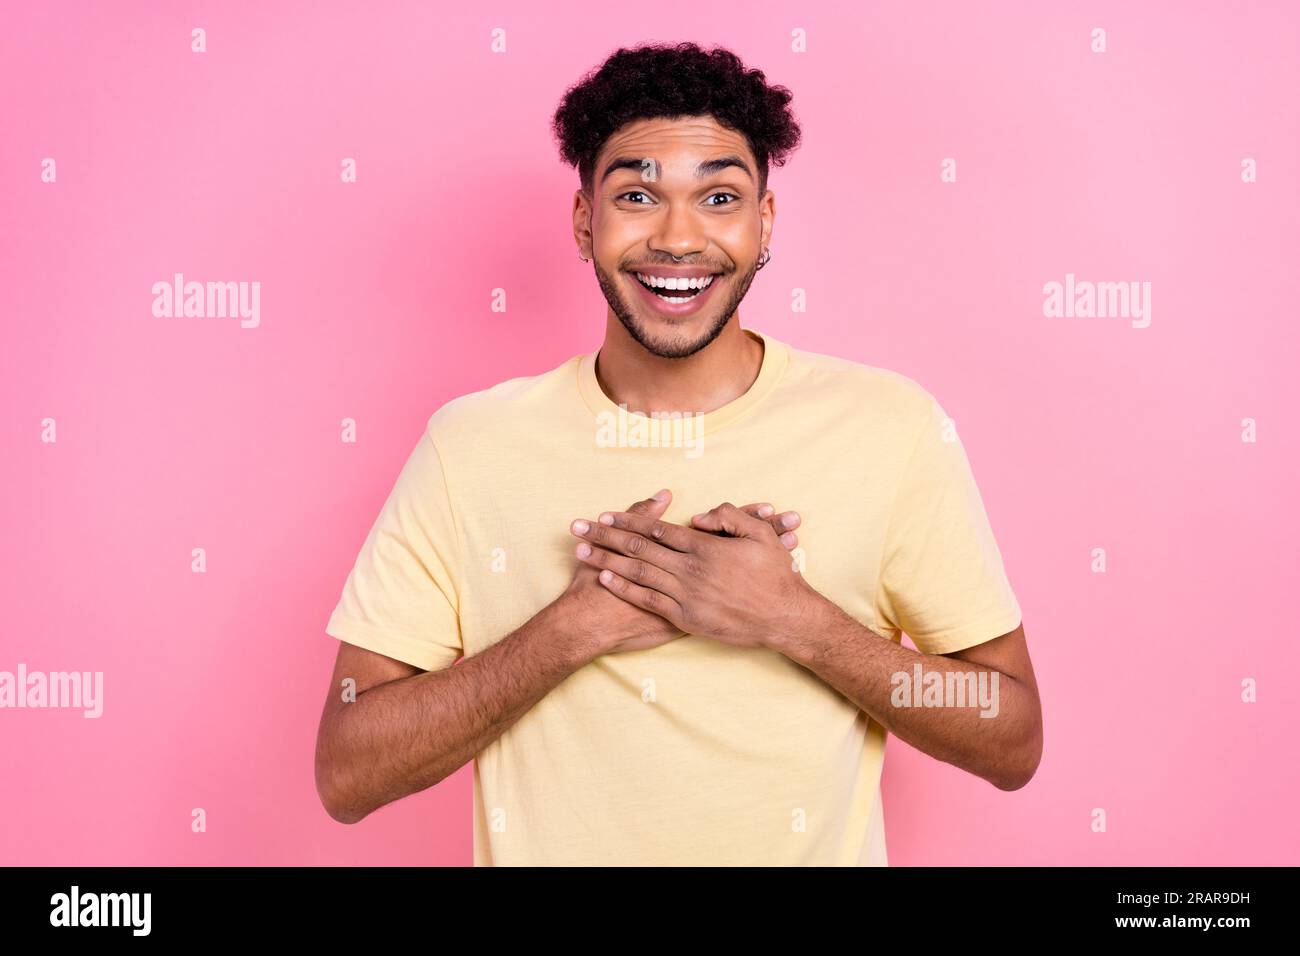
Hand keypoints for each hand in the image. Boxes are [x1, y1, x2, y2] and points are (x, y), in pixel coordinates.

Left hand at [569, 500, 821, 649]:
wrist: (783, 618)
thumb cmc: (775, 574)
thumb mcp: (761, 534)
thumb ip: (730, 516)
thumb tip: (698, 515)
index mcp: (705, 547)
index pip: (656, 529)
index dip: (628, 520)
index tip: (605, 514)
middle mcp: (690, 570)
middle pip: (638, 548)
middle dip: (605, 535)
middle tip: (579, 526)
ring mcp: (686, 595)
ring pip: (637, 573)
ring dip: (607, 559)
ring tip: (582, 549)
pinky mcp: (685, 619)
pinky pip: (648, 601)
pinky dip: (625, 588)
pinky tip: (607, 578)